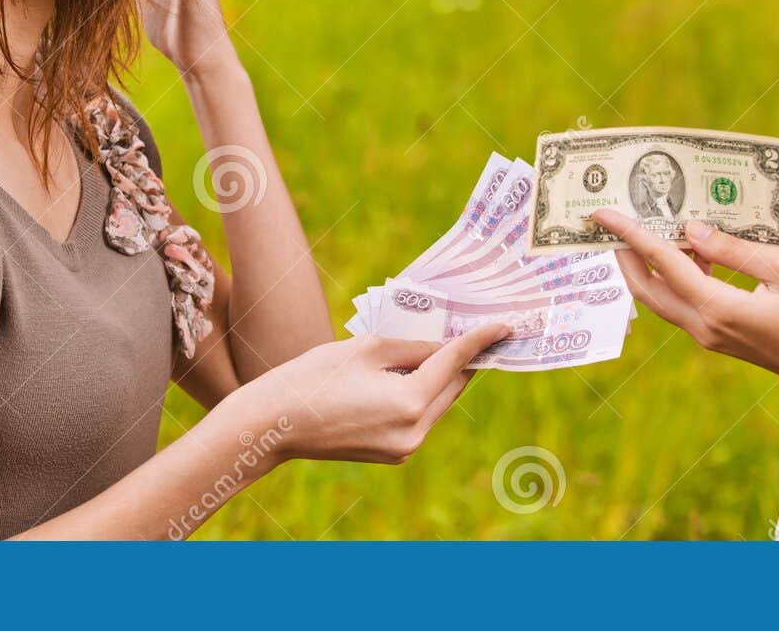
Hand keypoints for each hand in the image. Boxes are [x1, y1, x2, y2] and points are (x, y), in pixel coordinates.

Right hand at [225, 323, 511, 463]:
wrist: (274, 424)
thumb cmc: (315, 376)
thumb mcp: (368, 348)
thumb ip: (414, 345)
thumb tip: (444, 345)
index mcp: (410, 401)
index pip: (456, 362)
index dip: (481, 339)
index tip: (504, 325)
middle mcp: (416, 431)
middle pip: (455, 386)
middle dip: (466, 358)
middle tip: (478, 328)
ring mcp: (405, 448)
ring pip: (439, 402)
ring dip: (444, 375)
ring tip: (446, 344)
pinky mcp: (394, 453)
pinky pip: (421, 416)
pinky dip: (424, 393)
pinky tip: (417, 370)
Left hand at [593, 209, 778, 425]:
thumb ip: (736, 249)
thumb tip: (692, 230)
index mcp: (718, 309)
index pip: (661, 264)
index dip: (630, 234)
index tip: (601, 214)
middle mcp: (705, 328)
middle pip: (646, 289)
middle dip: (624, 254)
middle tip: (614, 220)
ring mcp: (712, 338)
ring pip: (663, 299)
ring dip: (651, 265)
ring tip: (655, 225)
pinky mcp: (722, 339)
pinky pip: (686, 304)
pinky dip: (679, 277)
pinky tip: (697, 249)